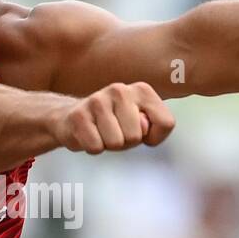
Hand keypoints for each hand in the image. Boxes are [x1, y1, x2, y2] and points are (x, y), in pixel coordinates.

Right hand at [53, 81, 175, 154]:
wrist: (72, 117)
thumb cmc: (114, 124)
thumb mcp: (140, 123)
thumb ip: (153, 125)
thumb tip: (142, 127)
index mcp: (142, 90)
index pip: (166, 123)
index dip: (154, 137)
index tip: (141, 132)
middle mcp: (120, 89)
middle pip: (136, 136)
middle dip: (126, 142)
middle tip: (115, 132)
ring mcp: (98, 100)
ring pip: (116, 143)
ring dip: (108, 145)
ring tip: (101, 132)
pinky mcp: (79, 115)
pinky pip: (95, 147)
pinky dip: (92, 147)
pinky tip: (89, 134)